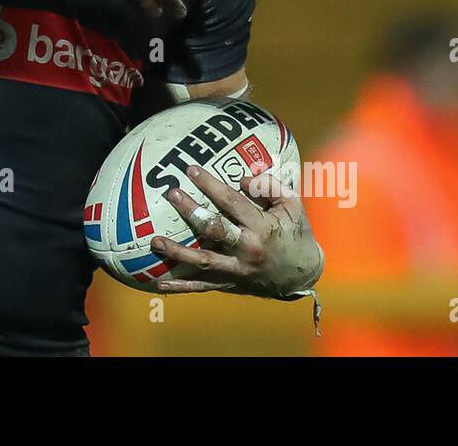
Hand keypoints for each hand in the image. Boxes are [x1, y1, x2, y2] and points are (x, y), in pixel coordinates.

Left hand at [150, 163, 322, 298]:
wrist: (302, 275)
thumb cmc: (296, 234)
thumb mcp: (293, 205)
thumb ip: (270, 186)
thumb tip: (241, 179)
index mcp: (262, 227)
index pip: (232, 202)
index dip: (210, 185)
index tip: (191, 170)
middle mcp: (247, 249)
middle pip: (214, 229)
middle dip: (191, 211)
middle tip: (172, 194)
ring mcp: (237, 269)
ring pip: (203, 261)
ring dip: (177, 252)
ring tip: (155, 241)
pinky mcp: (230, 284)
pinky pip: (203, 286)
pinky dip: (182, 286)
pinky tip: (160, 284)